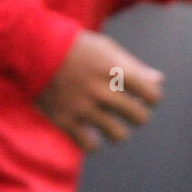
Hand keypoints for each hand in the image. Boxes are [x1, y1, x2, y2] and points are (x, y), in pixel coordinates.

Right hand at [36, 30, 163, 151]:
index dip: (150, 97)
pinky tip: (88, 132)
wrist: (32, 47)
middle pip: (140, 118)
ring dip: (116, 131)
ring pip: (119, 135)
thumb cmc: (73, 46)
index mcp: (115, 69)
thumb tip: (159, 80)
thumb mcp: (105, 48)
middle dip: (136, 115)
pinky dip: (92, 142)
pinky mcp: (65, 120)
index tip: (141, 95)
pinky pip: (90, 146)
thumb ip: (132, 65)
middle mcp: (102, 90)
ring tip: (107, 123)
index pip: (153, 95)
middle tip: (125, 110)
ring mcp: (83, 107)